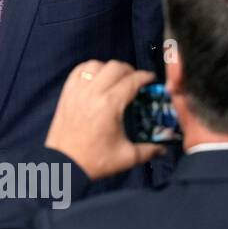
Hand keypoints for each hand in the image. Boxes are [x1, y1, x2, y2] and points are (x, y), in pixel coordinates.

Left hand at [44, 60, 162, 179]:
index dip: (145, 77)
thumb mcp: (127, 157)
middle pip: (115, 67)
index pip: (132, 80)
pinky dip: (89, 70)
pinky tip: (96, 78)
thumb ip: (150, 151)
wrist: (63, 163)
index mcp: (109, 105)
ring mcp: (77, 91)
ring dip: (108, 68)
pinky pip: (78, 71)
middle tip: (135, 80)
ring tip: (116, 79)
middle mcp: (92, 93)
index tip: (151, 79)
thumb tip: (164, 149)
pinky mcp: (66, 94)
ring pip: (95, 65)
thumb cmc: (95, 161)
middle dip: (129, 70)